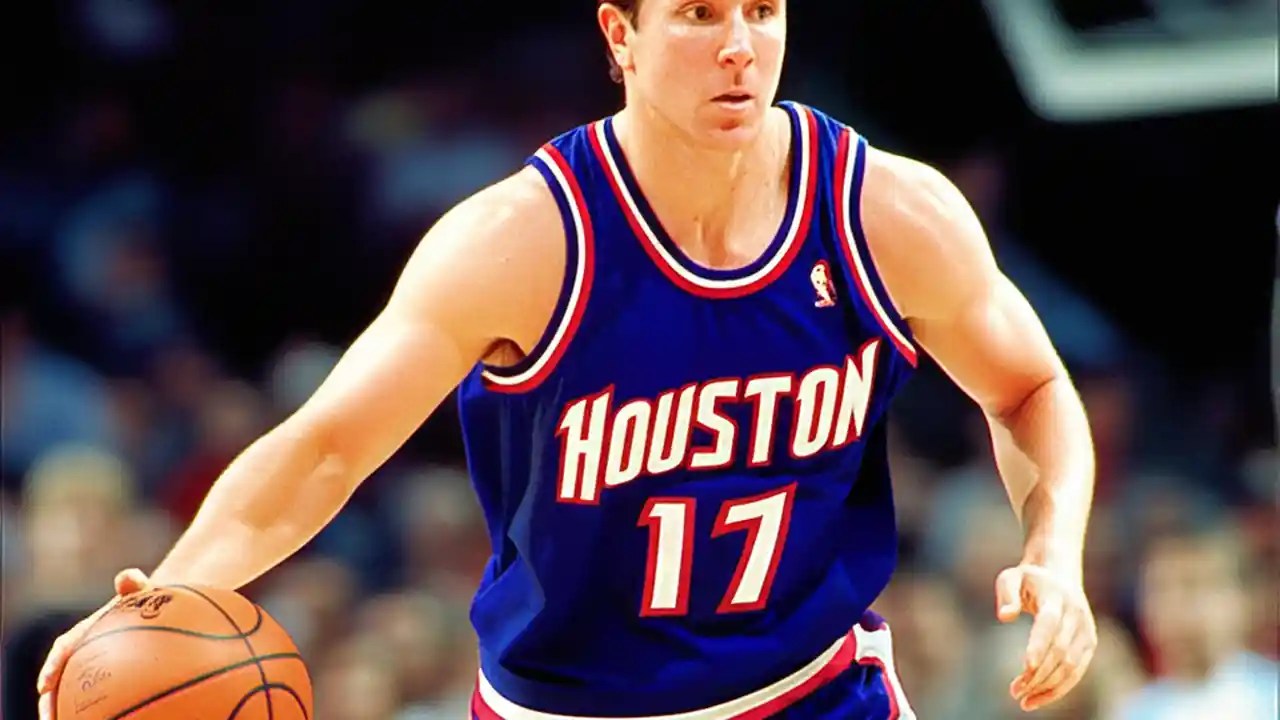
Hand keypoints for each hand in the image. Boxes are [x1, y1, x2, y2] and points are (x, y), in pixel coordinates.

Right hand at [36, 568, 151, 719]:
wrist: (158, 608)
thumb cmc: (149, 600)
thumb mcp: (143, 591)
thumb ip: (134, 584)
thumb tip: (128, 578)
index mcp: (86, 631)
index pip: (64, 648)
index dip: (52, 666)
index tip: (45, 686)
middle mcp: (84, 651)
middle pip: (60, 679)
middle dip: (50, 701)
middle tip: (49, 719)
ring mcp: (93, 667)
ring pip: (74, 694)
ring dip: (68, 711)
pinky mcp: (107, 680)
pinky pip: (99, 699)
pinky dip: (96, 711)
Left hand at [995, 563, 1097, 711]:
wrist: (1059, 576)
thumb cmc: (1028, 580)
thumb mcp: (1011, 577)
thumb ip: (1006, 594)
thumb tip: (1005, 617)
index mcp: (1056, 596)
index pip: (1049, 623)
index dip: (1039, 645)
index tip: (1025, 667)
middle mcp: (1076, 614)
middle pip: (1059, 649)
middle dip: (1038, 673)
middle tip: (1015, 691)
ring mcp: (1086, 630)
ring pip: (1071, 666)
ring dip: (1048, 686)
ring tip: (1023, 700)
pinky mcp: (1089, 644)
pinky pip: (1077, 672)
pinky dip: (1060, 689)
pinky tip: (1038, 699)